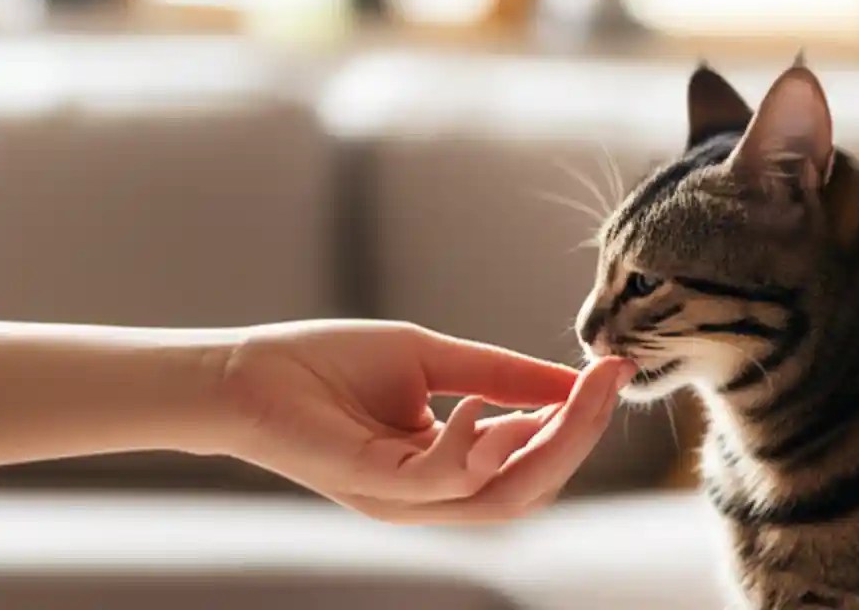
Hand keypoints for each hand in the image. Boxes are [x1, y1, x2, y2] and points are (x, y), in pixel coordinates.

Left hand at [213, 320, 633, 523]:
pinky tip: (484, 408)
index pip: (531, 460)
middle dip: (578, 436)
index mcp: (448, 465)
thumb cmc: (329, 363)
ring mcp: (404, 498)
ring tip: (571, 395)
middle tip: (608, 384)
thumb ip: (499, 375)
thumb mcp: (432, 360)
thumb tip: (572, 378)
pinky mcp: (374, 486)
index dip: (578, 420)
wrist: (244, 373)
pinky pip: (443, 480)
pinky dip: (475, 446)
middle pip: (530, 488)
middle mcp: (433, 493)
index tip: (614, 370)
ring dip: (545, 446)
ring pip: (500, 496)